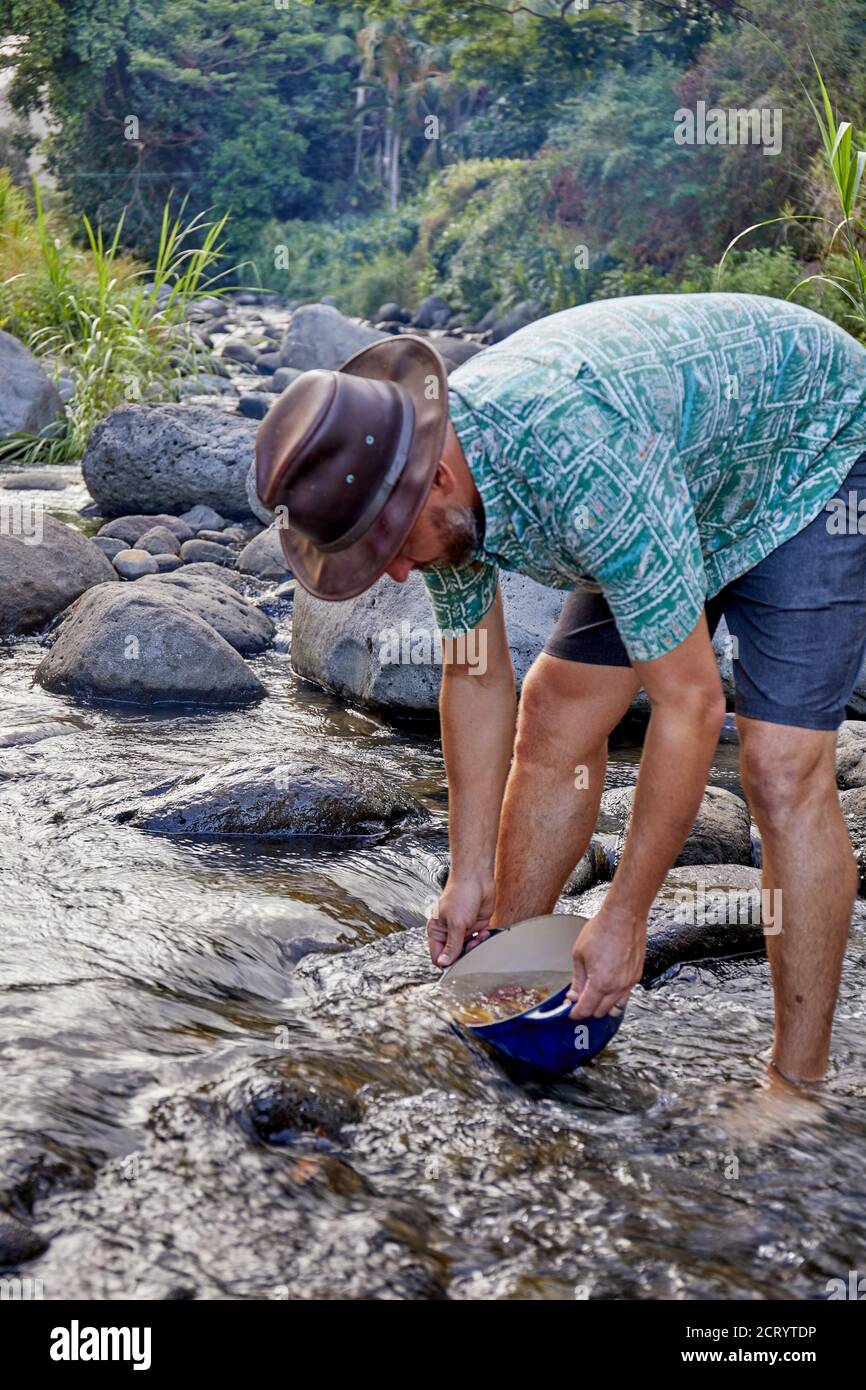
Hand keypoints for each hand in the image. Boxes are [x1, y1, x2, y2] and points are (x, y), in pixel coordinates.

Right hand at [427, 875, 495, 967]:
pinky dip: (484, 939)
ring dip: (476, 945)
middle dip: (465, 952)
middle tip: (472, 944)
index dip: (447, 961)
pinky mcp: (475, 926)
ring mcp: (462, 929)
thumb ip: (452, 945)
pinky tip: (485, 931)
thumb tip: (443, 962)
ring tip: (480, 936)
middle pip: (455, 954)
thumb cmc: (460, 894)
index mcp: (437, 931)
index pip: (438, 956)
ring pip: (468, 949)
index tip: (458, 960)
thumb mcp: (455, 923)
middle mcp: (449, 932)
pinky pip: (479, 940)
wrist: (477, 879)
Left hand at [567, 903, 646, 1018]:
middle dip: (588, 1009)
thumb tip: (574, 995)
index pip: (586, 1009)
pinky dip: (615, 997)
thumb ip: (577, 979)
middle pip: (601, 1012)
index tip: (571, 1011)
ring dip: (603, 1007)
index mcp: (600, 982)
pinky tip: (607, 988)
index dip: (575, 1013)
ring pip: (616, 1008)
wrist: (624, 916)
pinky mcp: (636, 976)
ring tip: (594, 997)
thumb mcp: (579, 954)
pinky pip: (626, 996)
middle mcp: (617, 986)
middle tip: (579, 1000)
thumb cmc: (602, 930)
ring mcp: (629, 982)